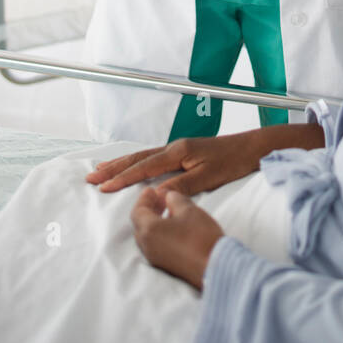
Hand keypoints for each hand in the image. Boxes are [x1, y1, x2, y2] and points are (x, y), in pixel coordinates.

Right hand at [85, 131, 267, 196]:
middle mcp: (174, 147)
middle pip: (137, 158)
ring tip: (102, 168)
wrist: (252, 148)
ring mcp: (178, 149)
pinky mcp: (184, 153)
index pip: (143, 167)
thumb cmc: (233, 161)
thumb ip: (181, 186)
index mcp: (178, 152)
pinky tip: (132, 165)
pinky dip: (136, 162)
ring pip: (143, 156)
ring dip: (122, 163)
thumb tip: (156, 195)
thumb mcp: (208, 177)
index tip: (102, 187)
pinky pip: (152, 157)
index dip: (122, 178)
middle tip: (91, 177)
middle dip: (113, 168)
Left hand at [131, 188, 223, 288]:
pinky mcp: (165, 266)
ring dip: (155, 222)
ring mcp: (155, 259)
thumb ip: (175, 200)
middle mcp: (147, 246)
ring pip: (148, 237)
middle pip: (140, 225)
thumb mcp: (189, 210)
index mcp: (149, 231)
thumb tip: (168, 197)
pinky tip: (175, 228)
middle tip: (161, 199)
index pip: (138, 211)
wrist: (214, 266)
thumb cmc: (200, 236)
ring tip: (170, 212)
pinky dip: (160, 234)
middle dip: (149, 210)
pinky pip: (156, 246)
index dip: (144, 198)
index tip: (152, 190)